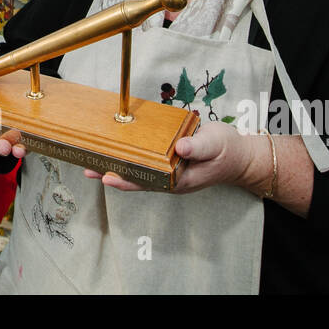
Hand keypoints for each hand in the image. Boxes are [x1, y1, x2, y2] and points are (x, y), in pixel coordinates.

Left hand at [84, 120, 251, 193]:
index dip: (125, 181)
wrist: (240, 157)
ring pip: (138, 172)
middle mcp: (169, 180)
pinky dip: (130, 158)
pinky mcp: (169, 163)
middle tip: (88, 168)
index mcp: (179, 180)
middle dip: (111, 174)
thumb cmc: (228, 151)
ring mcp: (168, 173)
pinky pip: (146, 163)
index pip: (146, 183)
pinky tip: (117, 151)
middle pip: (136, 179)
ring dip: (116, 166)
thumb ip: (198, 146)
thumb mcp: (215, 145)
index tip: (106, 177)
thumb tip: (180, 148)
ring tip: (92, 161)